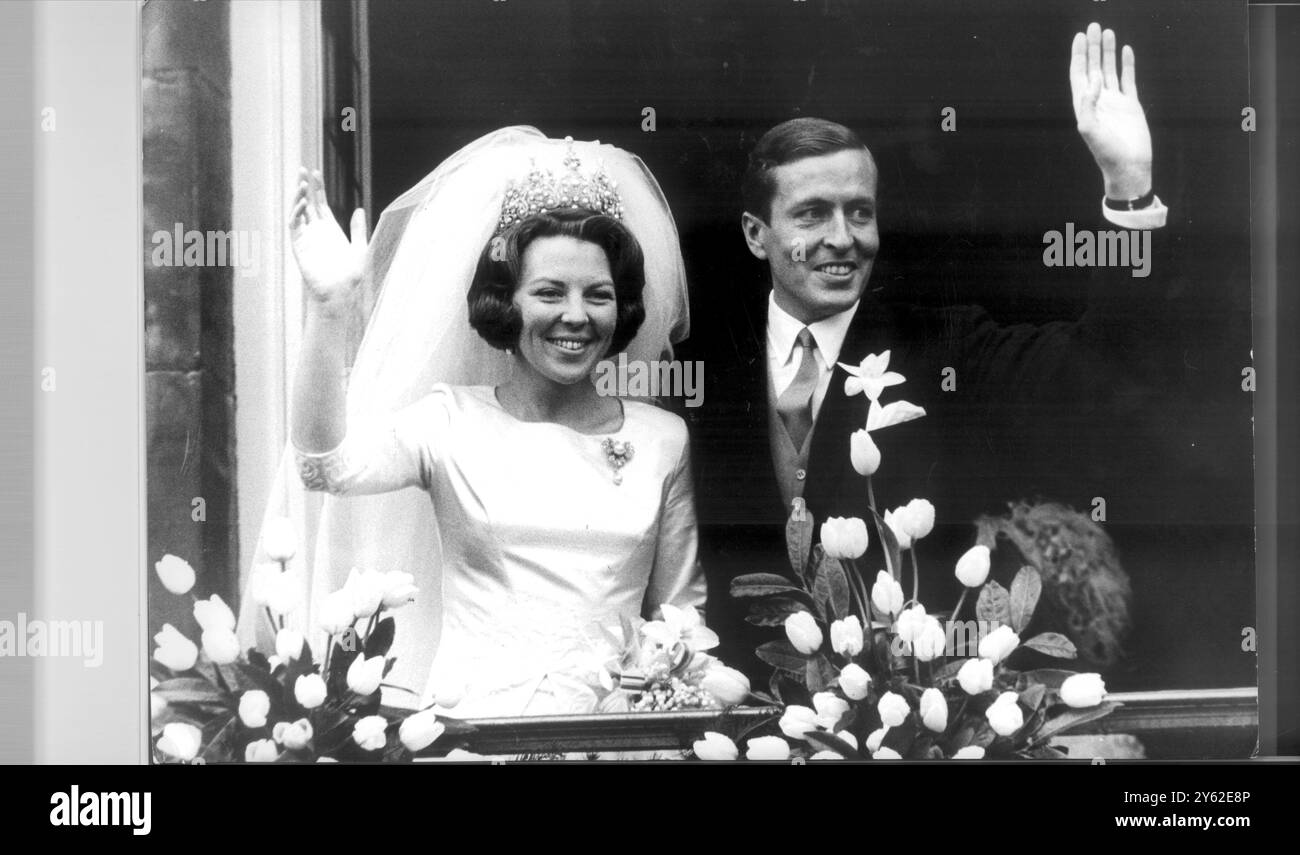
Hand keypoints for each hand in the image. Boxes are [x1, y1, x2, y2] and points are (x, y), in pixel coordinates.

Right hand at [289, 167, 367, 309]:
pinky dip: (296, 213)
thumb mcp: (361, 248)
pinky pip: (294, 226)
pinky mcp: (300, 246)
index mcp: (331, 230)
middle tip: (302, 168)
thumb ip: (359, 229)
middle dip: (305, 186)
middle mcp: (317, 232)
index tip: (316, 171)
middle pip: (307, 203)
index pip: (321, 203)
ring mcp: (307, 238)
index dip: (318, 187)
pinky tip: (302, 203)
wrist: (342, 293)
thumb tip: (360, 209)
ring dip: (298, 197)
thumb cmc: (352, 276)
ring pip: (299, 212)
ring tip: (301, 183)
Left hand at [1069, 22, 1152, 199]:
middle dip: (1092, 48)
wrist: (1129, 167)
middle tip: (1093, 26)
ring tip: (1107, 32)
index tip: (1080, 37)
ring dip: (1108, 52)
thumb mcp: (1090, 129)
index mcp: (1084, 106)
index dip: (1079, 55)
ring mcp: (1114, 102)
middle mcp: (1098, 101)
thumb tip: (1095, 76)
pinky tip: (1126, 50)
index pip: (1079, 74)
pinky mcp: (1131, 105)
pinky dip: (1126, 65)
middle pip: (1093, 67)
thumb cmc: (1106, 153)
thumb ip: (1087, 103)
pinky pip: (1128, 80)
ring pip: (1110, 70)